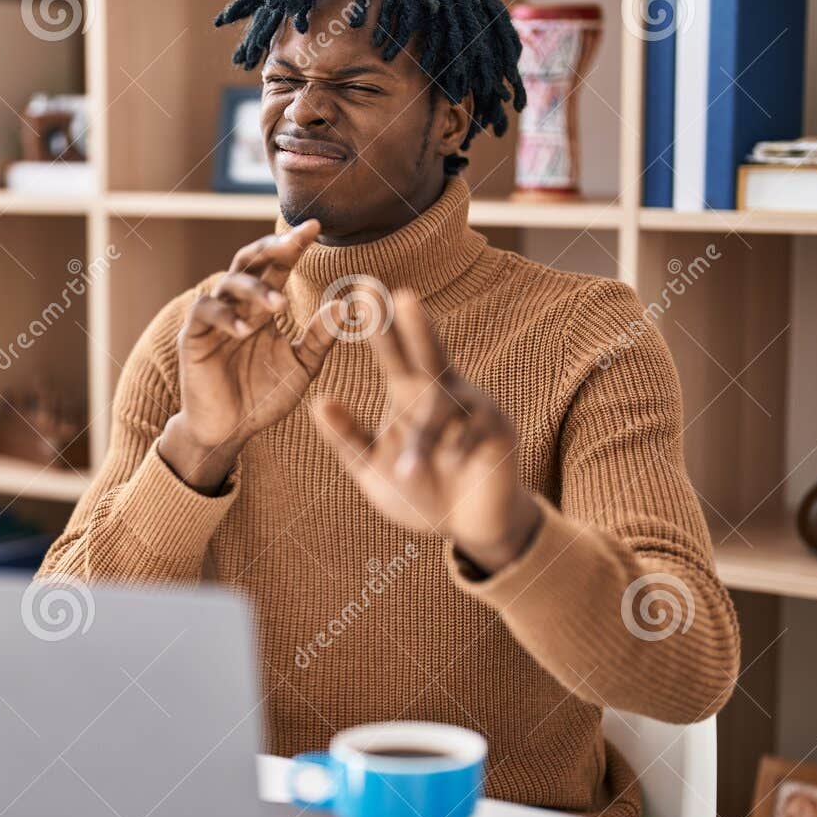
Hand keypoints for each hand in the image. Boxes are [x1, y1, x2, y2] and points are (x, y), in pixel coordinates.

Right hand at [159, 219, 345, 491]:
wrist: (229, 431)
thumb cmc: (263, 397)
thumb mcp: (301, 366)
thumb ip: (319, 337)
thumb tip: (345, 305)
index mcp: (263, 306)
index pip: (278, 266)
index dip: (294, 245)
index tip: (316, 227)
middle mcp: (238, 304)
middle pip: (251, 261)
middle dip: (273, 248)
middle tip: (295, 242)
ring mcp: (214, 318)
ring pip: (230, 283)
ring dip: (255, 289)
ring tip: (277, 305)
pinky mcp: (194, 337)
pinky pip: (206, 313)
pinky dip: (226, 316)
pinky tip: (244, 329)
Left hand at [311, 290, 540, 573]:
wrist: (466, 527)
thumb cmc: (418, 490)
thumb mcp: (371, 469)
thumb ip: (348, 438)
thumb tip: (319, 401)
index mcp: (409, 392)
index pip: (391, 351)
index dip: (378, 324)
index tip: (361, 289)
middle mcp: (442, 391)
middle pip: (428, 352)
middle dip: (416, 326)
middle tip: (401, 295)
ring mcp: (474, 408)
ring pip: (443, 409)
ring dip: (426, 441)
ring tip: (408, 472)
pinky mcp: (498, 430)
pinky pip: (473, 434)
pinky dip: (457, 452)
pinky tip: (453, 466)